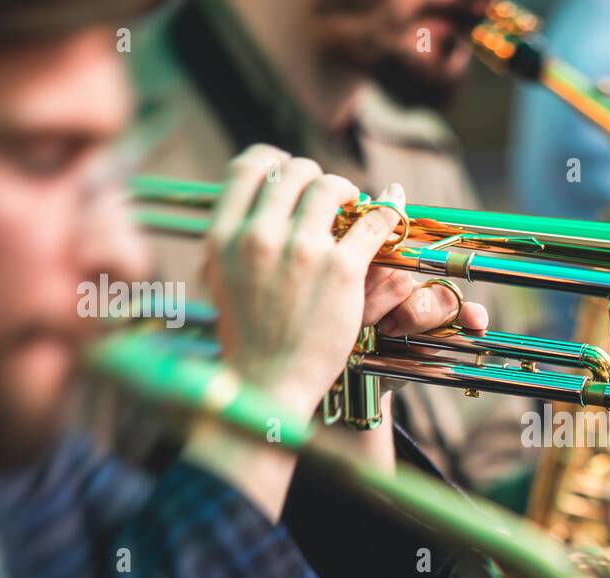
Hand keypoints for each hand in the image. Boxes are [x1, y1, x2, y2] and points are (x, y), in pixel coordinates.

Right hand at [202, 144, 487, 419]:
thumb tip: (250, 199)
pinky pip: (373, 221)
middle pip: (296, 172)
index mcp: (224, 235)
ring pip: (332, 187)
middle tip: (329, 198)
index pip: (250, 166)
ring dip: (347, 191)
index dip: (276, 161)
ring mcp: (302, 252)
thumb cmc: (247, 335)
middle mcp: (259, 236)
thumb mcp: (219, 278)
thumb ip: (231, 237)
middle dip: (316, 179)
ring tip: (353, 207)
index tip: (291, 174)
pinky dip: (387, 211)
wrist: (269, 383)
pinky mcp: (342, 271)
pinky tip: (390, 210)